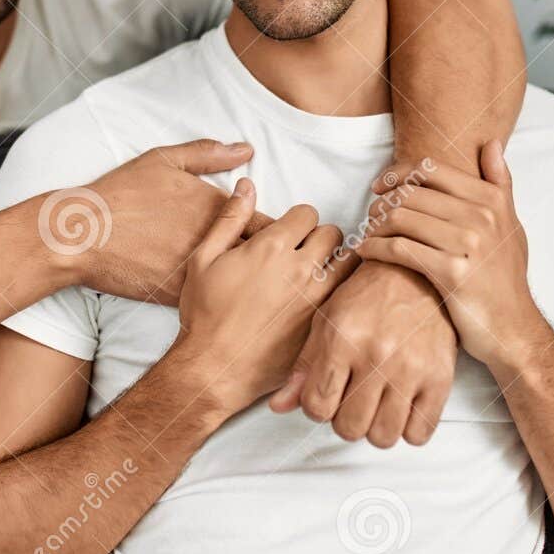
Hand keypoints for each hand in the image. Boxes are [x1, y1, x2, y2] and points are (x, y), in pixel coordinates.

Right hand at [76, 139, 267, 304]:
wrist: (83, 236)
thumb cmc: (122, 195)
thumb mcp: (164, 160)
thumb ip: (209, 153)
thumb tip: (246, 150)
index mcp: (219, 208)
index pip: (272, 226)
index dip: (281, 235)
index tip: (280, 240)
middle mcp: (216, 242)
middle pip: (265, 261)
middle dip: (275, 265)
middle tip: (276, 270)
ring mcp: (201, 272)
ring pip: (244, 287)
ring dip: (254, 288)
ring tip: (259, 291)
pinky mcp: (181, 296)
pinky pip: (215, 303)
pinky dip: (225, 304)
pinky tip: (228, 305)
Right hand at [171, 179, 353, 413]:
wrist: (214, 368)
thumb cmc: (205, 314)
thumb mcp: (204, 259)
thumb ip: (229, 218)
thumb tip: (246, 185)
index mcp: (272, 248)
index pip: (308, 213)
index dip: (297, 221)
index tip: (288, 235)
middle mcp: (301, 269)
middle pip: (333, 233)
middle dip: (320, 238)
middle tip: (304, 253)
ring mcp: (316, 299)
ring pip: (349, 263)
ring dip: (336, 262)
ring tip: (317, 274)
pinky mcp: (323, 325)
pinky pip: (346, 296)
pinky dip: (341, 292)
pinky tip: (323, 299)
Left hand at [268, 261, 456, 447]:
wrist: (415, 274)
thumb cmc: (367, 297)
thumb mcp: (325, 322)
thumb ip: (303, 368)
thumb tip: (278, 406)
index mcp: (342, 340)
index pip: (317, 407)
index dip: (317, 408)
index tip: (326, 396)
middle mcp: (377, 356)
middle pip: (350, 428)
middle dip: (345, 419)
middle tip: (352, 399)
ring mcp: (411, 369)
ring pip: (383, 436)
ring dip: (376, 427)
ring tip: (377, 403)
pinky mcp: (440, 378)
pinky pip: (419, 433)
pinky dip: (408, 428)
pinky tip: (402, 405)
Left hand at [355, 142, 533, 371]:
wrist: (513, 328)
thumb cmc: (505, 277)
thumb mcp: (511, 225)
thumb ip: (500, 183)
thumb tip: (491, 144)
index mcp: (492, 199)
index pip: (431, 169)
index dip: (397, 172)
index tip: (380, 186)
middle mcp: (482, 216)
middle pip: (411, 192)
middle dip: (382, 202)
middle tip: (370, 215)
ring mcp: (468, 243)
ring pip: (401, 218)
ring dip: (375, 224)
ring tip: (369, 233)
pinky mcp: (451, 272)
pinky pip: (399, 248)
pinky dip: (375, 247)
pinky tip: (366, 251)